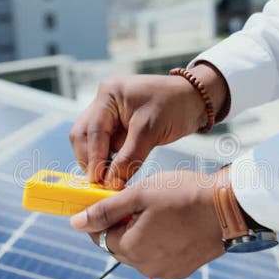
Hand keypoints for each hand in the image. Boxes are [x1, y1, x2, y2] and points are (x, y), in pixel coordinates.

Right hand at [70, 63, 227, 189]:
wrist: (196, 100)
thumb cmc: (176, 105)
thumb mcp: (150, 131)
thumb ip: (129, 158)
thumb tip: (110, 184)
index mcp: (109, 94)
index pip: (93, 130)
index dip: (94, 158)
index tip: (97, 181)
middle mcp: (104, 102)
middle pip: (83, 135)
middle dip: (89, 159)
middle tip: (98, 183)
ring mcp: (110, 113)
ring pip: (91, 142)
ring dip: (97, 161)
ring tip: (106, 181)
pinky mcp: (118, 125)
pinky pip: (106, 145)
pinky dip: (108, 160)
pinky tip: (114, 174)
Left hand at [70, 170, 224, 278]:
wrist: (228, 209)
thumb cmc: (183, 195)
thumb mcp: (139, 195)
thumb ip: (105, 210)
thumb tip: (75, 223)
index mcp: (131, 249)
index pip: (100, 236)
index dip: (103, 217)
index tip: (114, 202)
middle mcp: (146, 267)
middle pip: (119, 247)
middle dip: (122, 227)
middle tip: (138, 204)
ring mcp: (166, 272)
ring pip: (140, 253)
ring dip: (141, 235)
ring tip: (159, 213)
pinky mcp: (182, 270)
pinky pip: (159, 257)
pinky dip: (160, 243)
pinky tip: (173, 225)